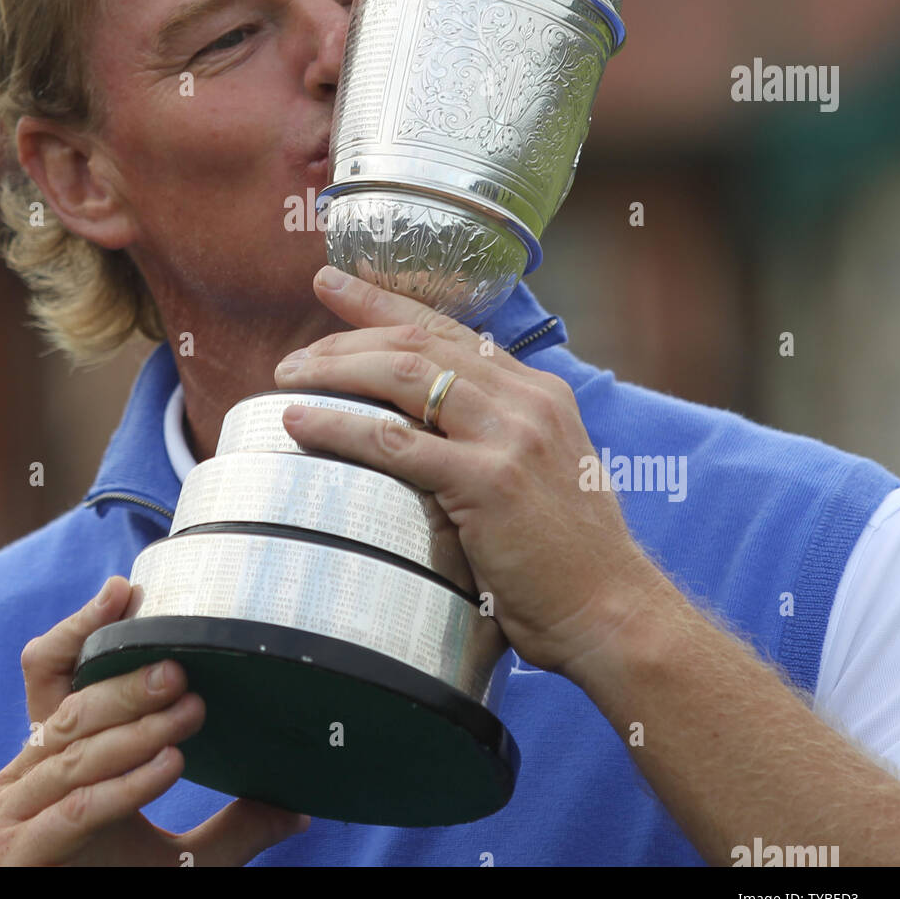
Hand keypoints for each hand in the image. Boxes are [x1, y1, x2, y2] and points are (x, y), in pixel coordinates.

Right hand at [0, 577, 309, 865]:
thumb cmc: (113, 894)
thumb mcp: (181, 858)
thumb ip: (231, 829)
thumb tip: (299, 808)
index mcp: (50, 758)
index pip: (48, 673)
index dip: (78, 628)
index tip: (124, 591)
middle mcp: (21, 777)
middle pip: (71, 710)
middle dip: (126, 684)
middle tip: (182, 668)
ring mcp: (11, 816)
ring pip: (77, 755)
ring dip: (136, 731)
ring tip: (190, 713)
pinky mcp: (17, 854)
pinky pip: (78, 809)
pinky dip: (124, 785)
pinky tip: (167, 766)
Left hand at [273, 265, 661, 676]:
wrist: (611, 612)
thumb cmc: (569, 558)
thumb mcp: (542, 472)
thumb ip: (496, 438)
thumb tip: (429, 428)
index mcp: (537, 393)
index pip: (449, 330)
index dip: (385, 304)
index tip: (336, 286)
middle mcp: (526, 401)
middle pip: (419, 342)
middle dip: (348, 335)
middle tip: (295, 354)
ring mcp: (509, 437)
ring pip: (405, 374)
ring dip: (336, 371)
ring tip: (288, 380)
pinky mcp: (487, 481)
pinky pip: (394, 442)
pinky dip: (339, 425)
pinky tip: (300, 423)